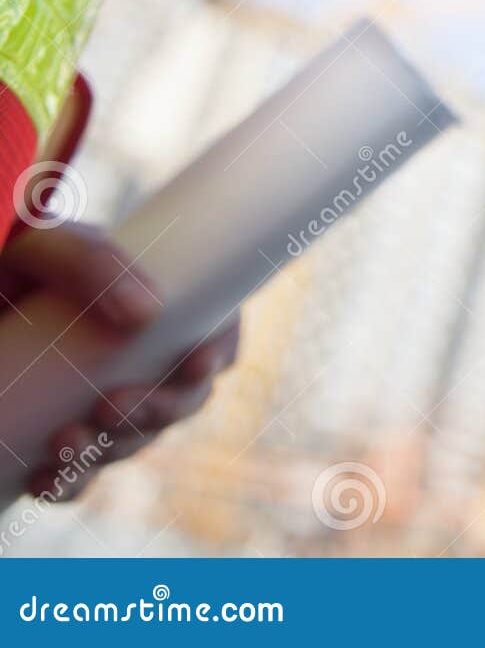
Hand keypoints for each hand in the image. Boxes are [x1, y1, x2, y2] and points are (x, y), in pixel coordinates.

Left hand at [0, 222, 239, 499]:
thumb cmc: (14, 260)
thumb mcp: (46, 245)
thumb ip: (94, 263)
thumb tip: (148, 312)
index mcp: (161, 306)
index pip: (217, 335)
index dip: (219, 354)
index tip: (196, 363)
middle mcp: (142, 358)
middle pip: (184, 398)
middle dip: (158, 412)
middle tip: (110, 409)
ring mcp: (105, 397)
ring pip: (136, 439)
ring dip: (110, 449)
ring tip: (62, 444)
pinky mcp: (65, 431)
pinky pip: (83, 475)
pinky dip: (71, 484)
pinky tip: (44, 480)